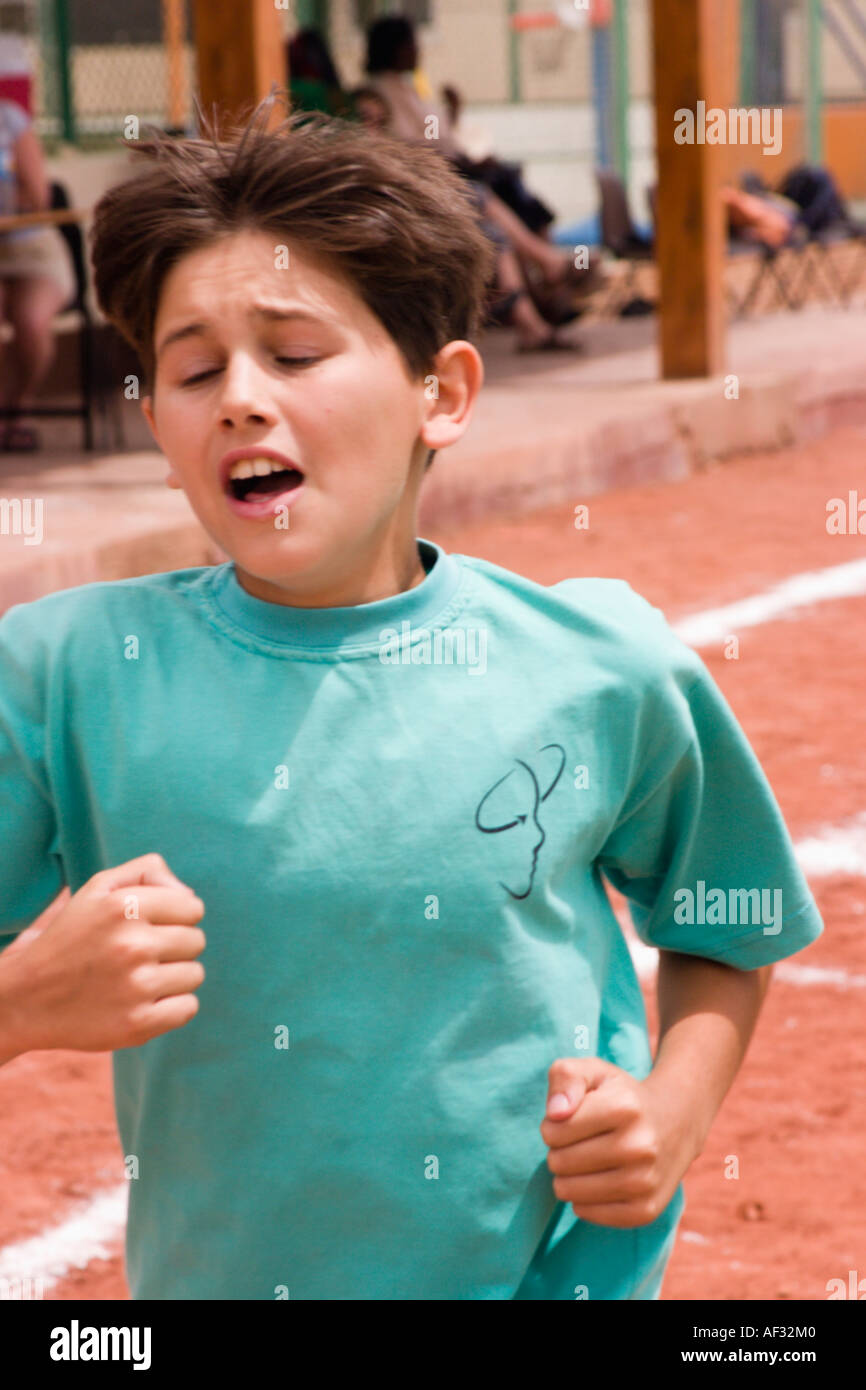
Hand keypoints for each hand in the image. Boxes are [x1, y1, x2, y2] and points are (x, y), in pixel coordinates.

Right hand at [0, 853, 205, 1055]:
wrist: (27, 999)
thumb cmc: (71, 938)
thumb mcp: (98, 889)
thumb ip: (147, 872)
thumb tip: (190, 894)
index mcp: (124, 907)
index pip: (193, 907)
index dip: (176, 917)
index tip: (151, 927)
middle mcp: (131, 945)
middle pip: (196, 940)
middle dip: (174, 946)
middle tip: (140, 955)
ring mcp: (136, 987)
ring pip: (195, 974)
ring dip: (174, 977)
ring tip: (139, 978)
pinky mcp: (138, 1024)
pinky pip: (188, 1008)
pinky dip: (173, 1007)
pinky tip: (144, 1002)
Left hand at [540, 1057, 698, 1227]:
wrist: (676, 1123)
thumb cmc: (621, 1096)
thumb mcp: (593, 1071)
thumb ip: (565, 1078)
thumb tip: (555, 1113)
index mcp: (624, 1108)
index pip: (553, 1130)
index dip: (552, 1125)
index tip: (571, 1119)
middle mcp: (640, 1146)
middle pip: (559, 1162)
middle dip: (559, 1151)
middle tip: (581, 1141)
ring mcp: (645, 1182)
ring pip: (569, 1190)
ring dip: (568, 1176)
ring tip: (589, 1159)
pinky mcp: (646, 1210)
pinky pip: (586, 1213)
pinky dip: (583, 1198)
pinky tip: (600, 1179)